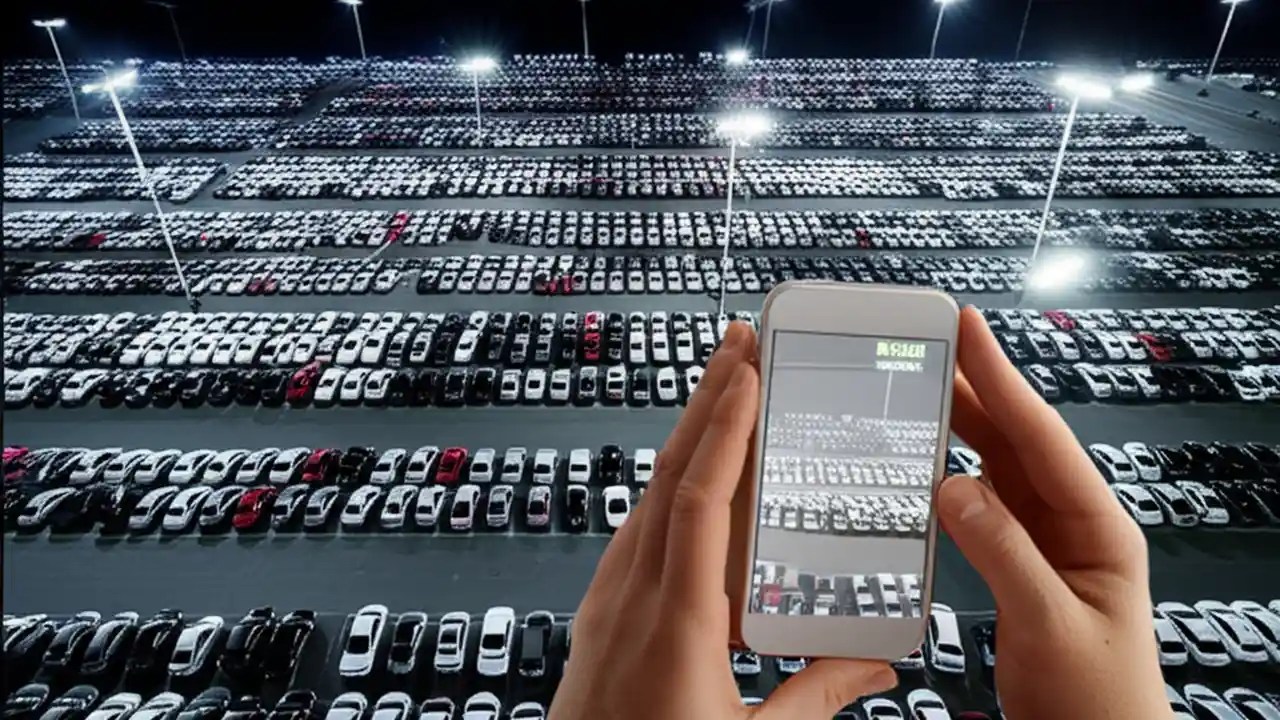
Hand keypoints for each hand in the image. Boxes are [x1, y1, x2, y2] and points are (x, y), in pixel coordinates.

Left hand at [552, 321, 897, 719]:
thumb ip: (814, 695)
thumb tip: (876, 664)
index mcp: (676, 623)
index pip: (698, 500)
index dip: (724, 429)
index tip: (744, 372)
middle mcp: (632, 597)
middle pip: (668, 476)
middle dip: (705, 402)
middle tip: (735, 342)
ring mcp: (608, 600)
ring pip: (647, 497)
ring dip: (686, 439)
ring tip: (722, 393)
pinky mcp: (600, 612)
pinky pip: (635, 530)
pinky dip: (667, 488)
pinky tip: (688, 481)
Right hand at [939, 308, 1170, 719]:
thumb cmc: (1097, 700)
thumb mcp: (1050, 625)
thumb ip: (1003, 553)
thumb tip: (953, 487)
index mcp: (1099, 528)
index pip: (1044, 438)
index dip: (1004, 380)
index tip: (971, 331)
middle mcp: (1074, 524)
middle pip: (1018, 440)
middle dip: (978, 388)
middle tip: (935, 342)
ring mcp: (1047, 540)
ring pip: (998, 466)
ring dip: (962, 426)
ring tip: (923, 385)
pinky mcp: (1020, 561)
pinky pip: (983, 504)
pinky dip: (951, 476)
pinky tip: (928, 461)